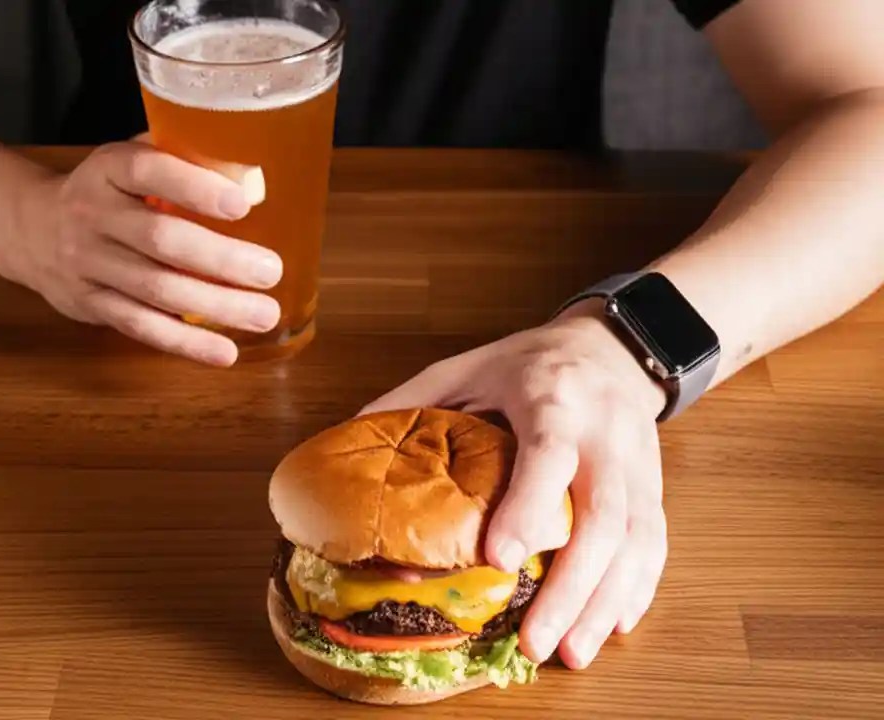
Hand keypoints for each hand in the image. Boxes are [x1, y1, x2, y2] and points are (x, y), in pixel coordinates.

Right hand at [0, 138, 281, 366]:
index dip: (195, 188)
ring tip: (264, 315)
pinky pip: (140, 326)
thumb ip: (183, 161)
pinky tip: (224, 352)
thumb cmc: (106, 190)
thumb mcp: (131, 160)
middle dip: (219, 258)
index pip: (149, 171)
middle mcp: (92, 214)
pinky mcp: (89, 304)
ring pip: (154, 289)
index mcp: (108, 168)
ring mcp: (86, 263)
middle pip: (159, 240)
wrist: (30, 228)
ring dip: (214, 305)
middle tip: (269, 271)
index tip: (242, 204)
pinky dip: (184, 341)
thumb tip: (254, 178)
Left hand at [361, 302, 669, 668]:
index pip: (548, 454)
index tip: (499, 558)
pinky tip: (612, 626)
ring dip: (605, 603)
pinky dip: (638, 590)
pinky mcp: (654, 487)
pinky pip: (655, 544)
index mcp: (552, 398)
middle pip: (603, 516)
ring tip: (571, 652)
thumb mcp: (466, 366)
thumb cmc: (528, 365)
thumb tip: (353, 442)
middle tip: (534, 642)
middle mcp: (605, 434)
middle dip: (571, 586)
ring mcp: (638, 463)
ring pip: (635, 540)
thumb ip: (415, 401)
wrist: (611, 349)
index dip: (529, 506)